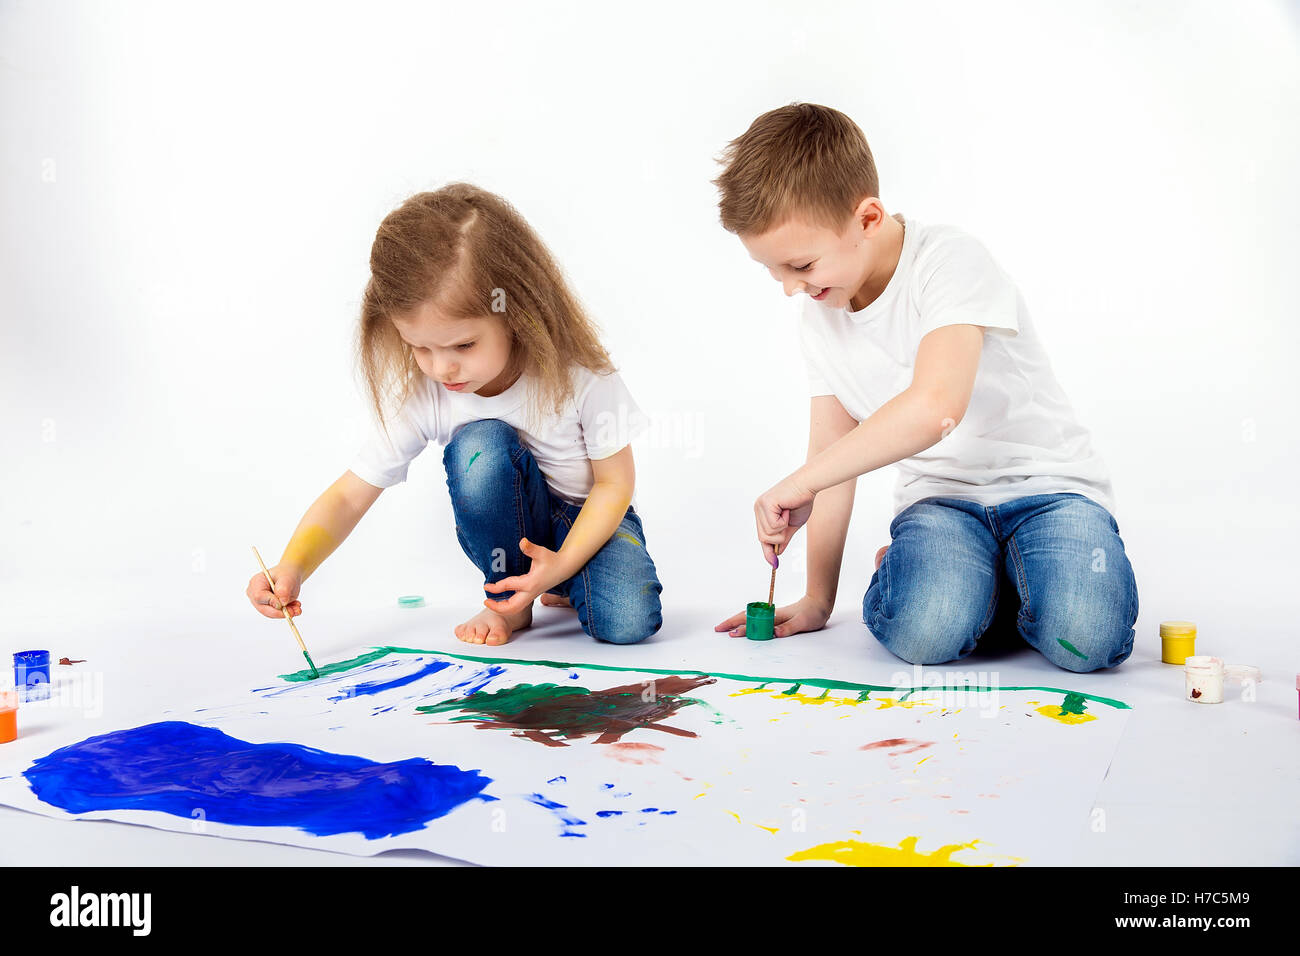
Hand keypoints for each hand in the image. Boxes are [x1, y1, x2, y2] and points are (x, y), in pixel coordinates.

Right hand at [247, 563, 302, 619]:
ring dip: (285, 613)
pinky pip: (275, 614)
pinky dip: (286, 612)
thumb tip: (281, 603)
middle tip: (294, 611)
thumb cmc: (287, 574)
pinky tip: (295, 608)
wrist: (290, 577)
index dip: (271, 602)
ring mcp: (259, 602)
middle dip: (280, 612)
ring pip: (270, 613)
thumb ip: (284, 590)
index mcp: (256, 582)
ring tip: (297, 609)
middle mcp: (254, 593)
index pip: (259, 596)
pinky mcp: (266, 608)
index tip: (284, 604)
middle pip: (263, 608)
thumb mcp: (287, 578)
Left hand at [482, 537, 565, 615]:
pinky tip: (501, 600)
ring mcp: (531, 595)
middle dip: (498, 607)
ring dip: (502, 609)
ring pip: (515, 609)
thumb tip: (522, 541)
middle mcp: (530, 592)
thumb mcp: (541, 552)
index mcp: (530, 583)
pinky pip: (518, 605)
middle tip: (486, 602)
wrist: (564, 568)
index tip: (486, 585)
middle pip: (512, 607)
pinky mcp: (531, 595)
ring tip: (491, 603)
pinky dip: (508, 606)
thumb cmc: (552, 560)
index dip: (496, 587)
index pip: (509, 586)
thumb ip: (531, 548)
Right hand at [713, 594, 830, 638]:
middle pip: (747, 616)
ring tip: (727, 628)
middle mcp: (772, 614)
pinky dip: (746, 622)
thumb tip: (775, 634)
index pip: (753, 620)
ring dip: (737, 622)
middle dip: (732, 622)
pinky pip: (757, 619)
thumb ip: (789, 628)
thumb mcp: (803, 622)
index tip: (731, 634)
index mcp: (776, 615)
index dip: (741, 627)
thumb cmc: (813, 613)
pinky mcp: (777, 617)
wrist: (820, 602)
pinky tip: (744, 625)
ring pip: (750, 617)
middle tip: (719, 629)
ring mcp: (773, 615)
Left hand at [754, 473, 815, 566]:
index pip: (762, 536)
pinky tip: (787, 509)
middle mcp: (758, 508)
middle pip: (763, 538)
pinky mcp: (765, 504)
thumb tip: (777, 555)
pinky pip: (773, 526)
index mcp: (762, 512)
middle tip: (788, 522)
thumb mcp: (791, 526)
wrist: (809, 486)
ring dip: (783, 528)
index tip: (773, 564)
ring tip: (788, 513)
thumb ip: (783, 539)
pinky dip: (784, 521)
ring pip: (768, 534)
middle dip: (779, 537)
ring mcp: (760, 505)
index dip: (768, 551)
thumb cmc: (801, 501)